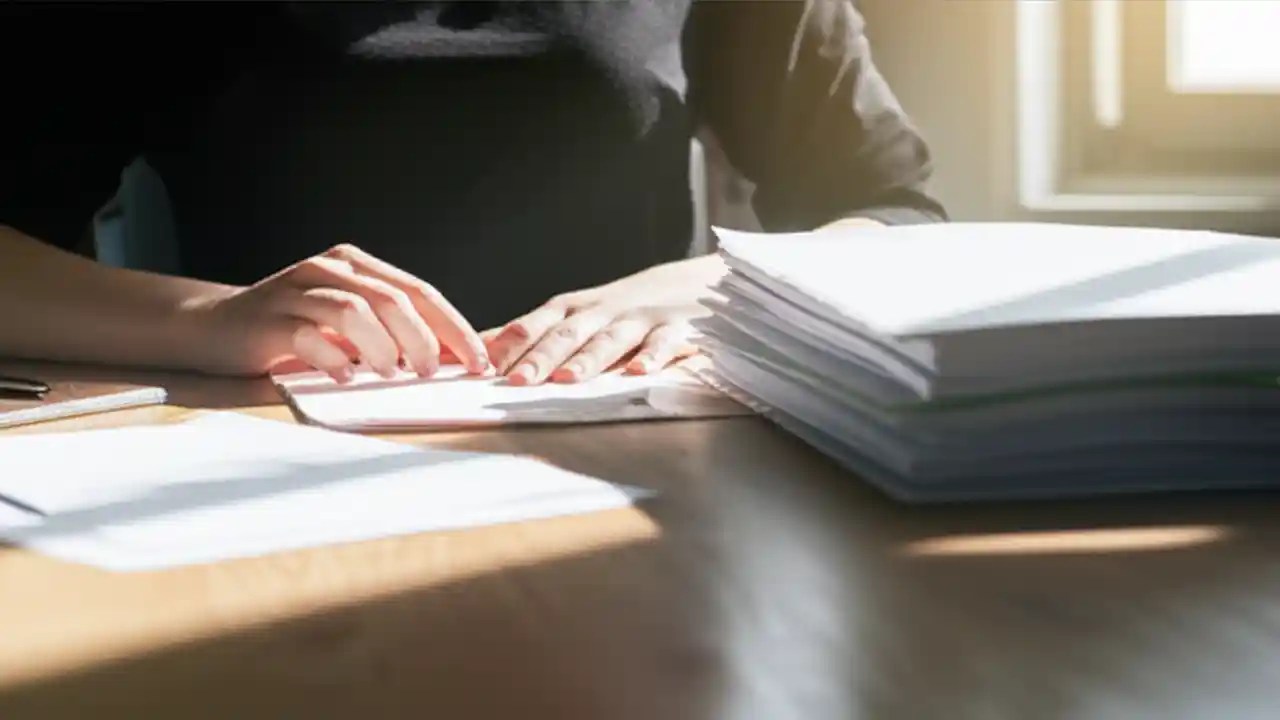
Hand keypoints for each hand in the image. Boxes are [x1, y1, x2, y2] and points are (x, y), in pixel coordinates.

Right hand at [181, 244, 488, 380]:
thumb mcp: (349, 325)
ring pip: (355, 310)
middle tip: (433, 372)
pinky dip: (333, 358)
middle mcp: (329, 270)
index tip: (479, 362)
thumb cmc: (295, 330)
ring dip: (381, 347)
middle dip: (423, 338)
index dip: (453, 327)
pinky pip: (309, 335)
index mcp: (357, 265)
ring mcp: (297, 291)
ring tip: (391, 374)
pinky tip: (344, 377)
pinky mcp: (269, 319)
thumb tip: (452, 361)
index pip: (419, 291)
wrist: (216, 328)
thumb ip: (391, 333)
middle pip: (392, 298)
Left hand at [485, 255, 729, 384]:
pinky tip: (640, 372)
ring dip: (588, 359)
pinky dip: (653, 357)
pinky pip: (664, 344)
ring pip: (610, 339)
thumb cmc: (623, 307)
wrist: (693, 284)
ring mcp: (640, 319)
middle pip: (568, 334)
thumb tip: (483, 343)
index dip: (513, 345)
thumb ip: (533, 330)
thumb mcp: (577, 312)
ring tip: (567, 379)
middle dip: (541, 357)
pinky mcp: (677, 329)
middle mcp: (603, 312)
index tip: (486, 367)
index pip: (538, 324)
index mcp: (575, 309)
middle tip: (517, 382)